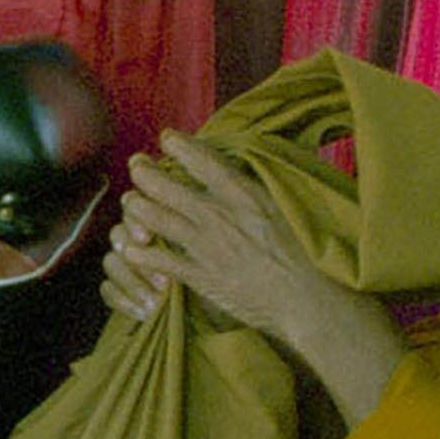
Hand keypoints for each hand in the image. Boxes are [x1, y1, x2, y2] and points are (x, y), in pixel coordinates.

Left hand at [103, 132, 321, 336]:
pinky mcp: (203, 276)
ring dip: (138, 208)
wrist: (308, 300)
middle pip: (169, 187)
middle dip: (146, 173)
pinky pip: (161, 261)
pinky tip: (131, 250)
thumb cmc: (306, 255)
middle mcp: (222, 216)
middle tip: (137, 165)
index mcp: (246, 196)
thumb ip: (258, 190)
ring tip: (131, 201)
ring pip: (158, 219)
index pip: (204, 161)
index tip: (167, 138)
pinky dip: (142, 255)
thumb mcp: (287, 209)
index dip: (180, 146)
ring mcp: (209, 246)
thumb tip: (242, 171)